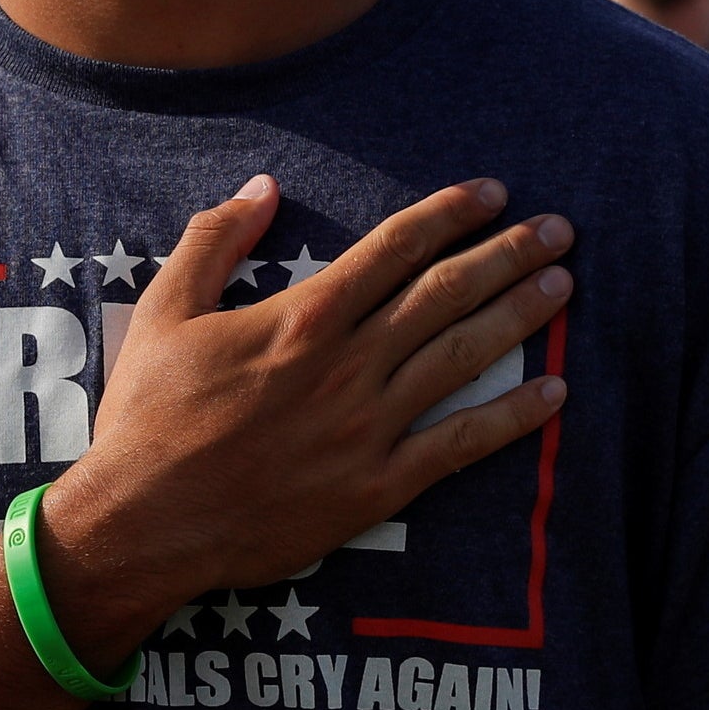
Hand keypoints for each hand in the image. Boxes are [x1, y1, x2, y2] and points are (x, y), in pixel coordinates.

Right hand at [48, 175, 573, 611]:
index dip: (450, 214)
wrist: (143, 521)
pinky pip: (460, 447)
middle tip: (560, 229)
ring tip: (565, 286)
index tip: (493, 193)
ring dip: (520, 316)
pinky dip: (512, 418)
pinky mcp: (376, 489)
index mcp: (302, 316)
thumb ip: (215, 240)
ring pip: (463, 357)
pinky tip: (554, 393)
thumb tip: (263, 188)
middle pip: (446, 293)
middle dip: (509, 254)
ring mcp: (367, 428)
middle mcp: (347, 364)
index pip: (394, 248)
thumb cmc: (149, 416)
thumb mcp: (166, 310)